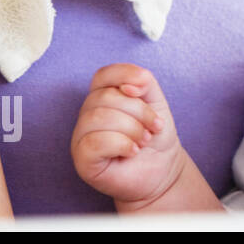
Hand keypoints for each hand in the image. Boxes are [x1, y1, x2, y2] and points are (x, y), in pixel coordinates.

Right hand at [71, 63, 184, 205]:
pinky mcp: (82, 159)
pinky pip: (95, 142)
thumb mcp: (156, 102)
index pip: (103, 75)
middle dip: (138, 111)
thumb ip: (145, 83)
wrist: (162, 169)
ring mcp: (81, 137)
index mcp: (103, 97)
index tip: (144, 90)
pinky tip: (132, 151)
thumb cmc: (154, 135)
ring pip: (99, 118)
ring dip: (132, 129)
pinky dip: (122, 144)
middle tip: (152, 128)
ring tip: (143, 141)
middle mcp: (87, 114)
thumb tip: (129, 85)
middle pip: (105, 97)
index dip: (125, 76)